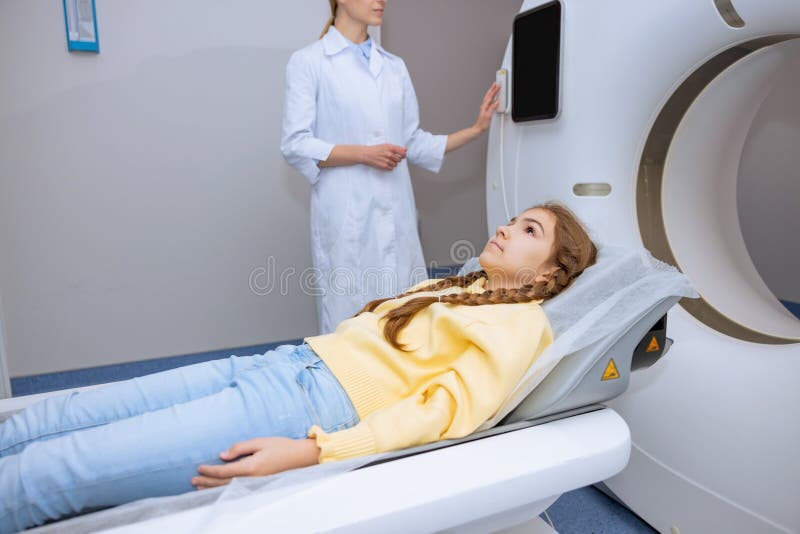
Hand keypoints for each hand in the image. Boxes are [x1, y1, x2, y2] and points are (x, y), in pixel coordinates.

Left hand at [192, 437, 319, 489]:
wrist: (299, 457)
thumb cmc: (280, 446)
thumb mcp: (259, 442)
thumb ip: (240, 448)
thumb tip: (222, 455)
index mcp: (250, 467)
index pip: (224, 472)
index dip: (209, 471)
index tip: (199, 468)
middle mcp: (251, 479)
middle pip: (223, 484)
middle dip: (207, 482)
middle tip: (193, 481)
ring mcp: (255, 484)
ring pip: (229, 490)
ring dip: (213, 489)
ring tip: (200, 488)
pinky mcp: (258, 485)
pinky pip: (237, 490)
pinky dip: (224, 490)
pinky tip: (218, 489)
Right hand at [361, 144, 406, 170]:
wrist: (366, 154)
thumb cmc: (376, 149)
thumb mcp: (386, 145)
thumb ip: (396, 147)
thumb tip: (405, 150)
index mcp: (390, 148)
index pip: (402, 152)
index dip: (403, 155)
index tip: (402, 155)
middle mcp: (389, 154)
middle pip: (399, 159)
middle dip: (397, 159)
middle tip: (391, 158)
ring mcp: (387, 161)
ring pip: (395, 164)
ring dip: (392, 163)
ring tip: (386, 160)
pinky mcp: (384, 166)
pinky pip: (391, 168)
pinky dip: (389, 167)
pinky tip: (385, 164)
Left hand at [473, 82, 500, 132]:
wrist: (478, 128)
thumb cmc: (482, 123)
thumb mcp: (488, 116)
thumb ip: (492, 108)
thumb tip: (496, 102)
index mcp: (485, 106)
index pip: (490, 96)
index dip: (494, 90)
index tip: (498, 86)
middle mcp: (484, 105)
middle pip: (489, 94)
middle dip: (492, 88)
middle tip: (496, 83)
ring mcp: (485, 107)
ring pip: (488, 97)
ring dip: (492, 91)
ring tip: (495, 87)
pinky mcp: (486, 109)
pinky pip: (489, 101)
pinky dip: (492, 97)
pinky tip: (493, 97)